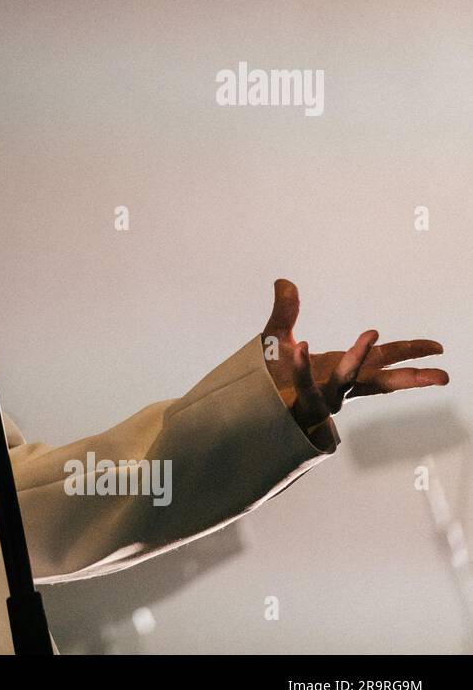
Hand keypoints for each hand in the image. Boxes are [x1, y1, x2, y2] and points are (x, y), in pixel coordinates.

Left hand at [261, 278, 448, 434]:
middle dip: (411, 376)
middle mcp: (338, 387)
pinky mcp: (301, 403)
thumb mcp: (276, 337)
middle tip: (443, 375)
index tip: (437, 348)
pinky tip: (301, 346)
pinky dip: (302, 365)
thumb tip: (283, 282)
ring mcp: (322, 397)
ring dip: (357, 357)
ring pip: (347, 379)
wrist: (246, 407)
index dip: (409, 353)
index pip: (383, 360)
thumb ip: (285, 311)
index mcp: (341, 370)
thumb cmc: (266, 378)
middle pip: (381, 379)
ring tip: (372, 332)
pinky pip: (303, 383)